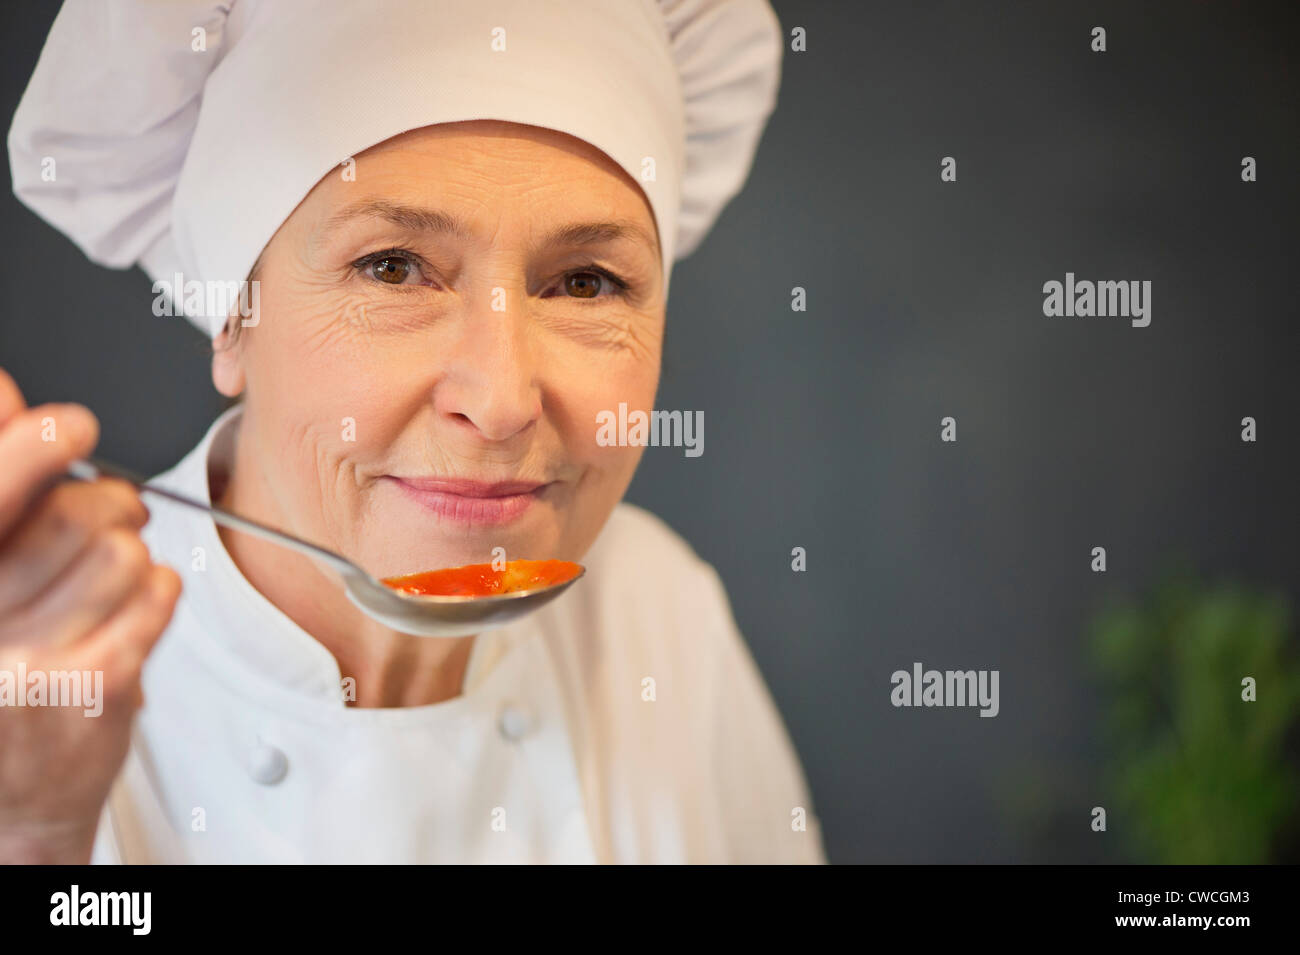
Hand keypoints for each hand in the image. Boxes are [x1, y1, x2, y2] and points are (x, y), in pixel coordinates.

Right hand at [0, 367, 180, 862]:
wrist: (15, 795)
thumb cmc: (1, 668)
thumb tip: (4, 395)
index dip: (30, 449)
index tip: (70, 424)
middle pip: (73, 515)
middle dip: (105, 506)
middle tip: (111, 517)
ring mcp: (33, 659)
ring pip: (124, 552)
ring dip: (129, 558)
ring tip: (103, 589)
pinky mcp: (96, 685)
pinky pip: (159, 594)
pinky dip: (157, 592)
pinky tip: (129, 616)